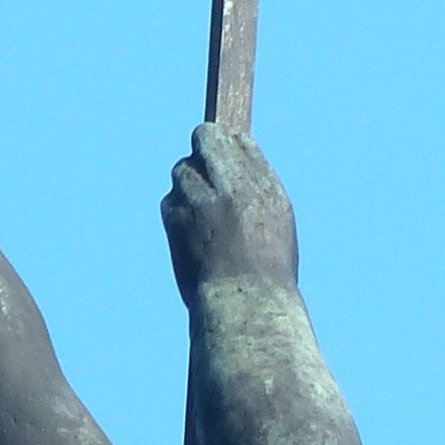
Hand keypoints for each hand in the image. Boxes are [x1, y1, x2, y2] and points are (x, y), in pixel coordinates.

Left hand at [162, 122, 300, 303]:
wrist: (247, 305)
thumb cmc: (265, 278)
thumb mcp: (276, 228)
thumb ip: (255, 194)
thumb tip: (233, 174)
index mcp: (266, 188)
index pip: (240, 143)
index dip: (227, 149)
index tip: (221, 159)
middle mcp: (236, 186)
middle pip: (206, 138)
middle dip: (201, 147)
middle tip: (198, 166)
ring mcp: (206, 200)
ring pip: (182, 170)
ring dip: (185, 186)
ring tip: (198, 215)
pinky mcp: (180, 218)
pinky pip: (169, 201)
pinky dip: (176, 214)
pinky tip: (189, 236)